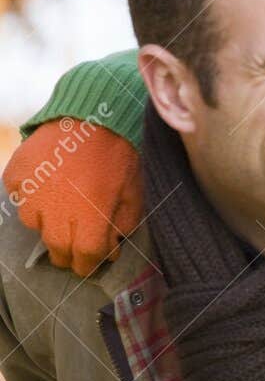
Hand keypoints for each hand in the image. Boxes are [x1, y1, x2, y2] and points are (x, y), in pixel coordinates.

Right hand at [3, 119, 142, 276]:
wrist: (91, 115)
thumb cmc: (118, 157)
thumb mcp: (132, 195)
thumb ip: (121, 226)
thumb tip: (110, 250)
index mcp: (90, 218)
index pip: (83, 257)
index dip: (87, 265)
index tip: (89, 264)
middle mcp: (55, 211)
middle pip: (56, 247)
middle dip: (67, 253)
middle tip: (74, 247)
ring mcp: (31, 193)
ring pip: (33, 224)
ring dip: (47, 223)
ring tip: (61, 209)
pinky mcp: (15, 175)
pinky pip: (18, 196)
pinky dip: (30, 196)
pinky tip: (46, 185)